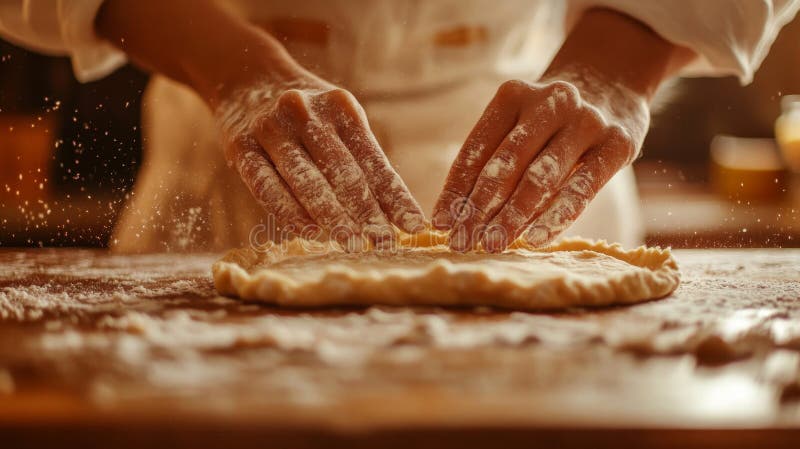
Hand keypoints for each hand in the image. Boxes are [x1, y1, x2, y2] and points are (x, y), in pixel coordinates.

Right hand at [215, 70, 425, 249]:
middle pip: (342, 172)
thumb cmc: (308, 113)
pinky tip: (309, 234)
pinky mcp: (240, 146)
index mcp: (340, 106)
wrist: (246, 77)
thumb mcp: (338, 119)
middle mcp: (306, 114)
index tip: (415, 226)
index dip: (395, 196)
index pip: (374, 160)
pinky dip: (289, 212)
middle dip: (367, 212)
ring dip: (333, 217)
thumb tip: (394, 211)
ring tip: (353, 244)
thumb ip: (361, 158)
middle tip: (386, 244)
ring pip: (306, 181)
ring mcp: (271, 128)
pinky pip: (267, 186)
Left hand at [432, 73, 648, 251]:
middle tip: (462, 241)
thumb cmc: (549, 121)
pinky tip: (534, 239)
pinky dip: (556, 216)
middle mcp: (551, 101)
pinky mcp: (618, 143)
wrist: (613, 85)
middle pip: (506, 162)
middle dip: (479, 207)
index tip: (440, 224)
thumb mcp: (519, 123)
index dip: (456, 189)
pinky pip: (582, 187)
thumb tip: (456, 217)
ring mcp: (587, 120)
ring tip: (492, 244)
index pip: (477, 148)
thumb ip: (495, 159)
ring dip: (512, 215)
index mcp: (514, 94)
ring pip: (541, 175)